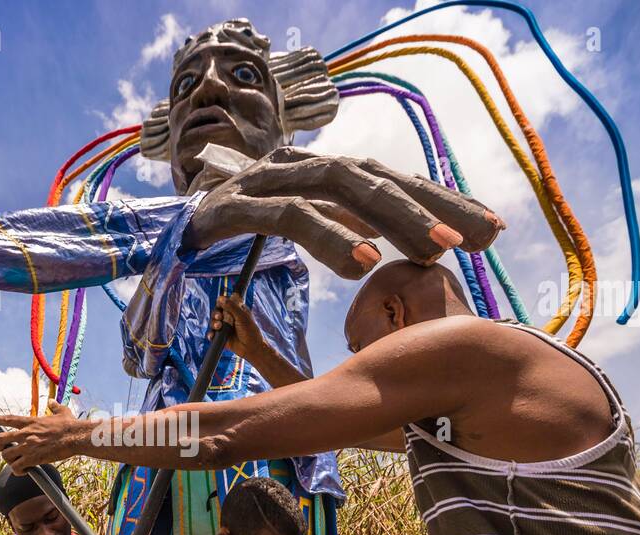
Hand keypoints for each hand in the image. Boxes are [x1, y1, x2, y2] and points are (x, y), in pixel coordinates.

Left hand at [0, 400, 88, 474]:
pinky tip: (24, 471)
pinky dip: (18, 471)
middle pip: (0, 439)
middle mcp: (25, 433)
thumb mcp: (62, 412)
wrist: (75, 437)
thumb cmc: (70, 425)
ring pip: (6, 456)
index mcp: (30, 421)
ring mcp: (27, 447)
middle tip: (2, 449)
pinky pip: (16, 467)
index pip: (8, 419)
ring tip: (16, 463)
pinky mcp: (33, 459)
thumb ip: (54, 406)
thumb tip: (52, 402)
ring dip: (9, 460)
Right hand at [184, 145, 503, 279]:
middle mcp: (296, 165)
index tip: (488, 230)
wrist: (151, 235)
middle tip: (477, 240)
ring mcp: (264, 179)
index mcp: (317, 173)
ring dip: (391, 218)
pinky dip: (329, 237)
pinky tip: (362, 265)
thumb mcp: (297, 227)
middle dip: (429, 206)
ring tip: (432, 253)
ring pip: (340, 188)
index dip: (439, 199)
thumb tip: (391, 247)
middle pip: (374, 175)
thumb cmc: (230, 235)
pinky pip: (289, 215)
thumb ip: (341, 228)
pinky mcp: (234, 205)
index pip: (389, 178)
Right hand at [208, 293, 265, 362]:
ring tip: (219, 327)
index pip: (224, 302)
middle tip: (219, 317)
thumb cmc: (250, 331)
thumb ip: (232, 307)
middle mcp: (229, 317)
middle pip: (216, 311)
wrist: (251, 348)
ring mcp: (224, 327)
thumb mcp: (242, 317)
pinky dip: (210, 334)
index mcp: (236, 310)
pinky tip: (212, 336)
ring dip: (214, 323)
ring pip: (213, 322)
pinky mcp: (221, 336)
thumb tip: (220, 298)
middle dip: (216, 314)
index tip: (221, 305)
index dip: (221, 303)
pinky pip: (212, 333)